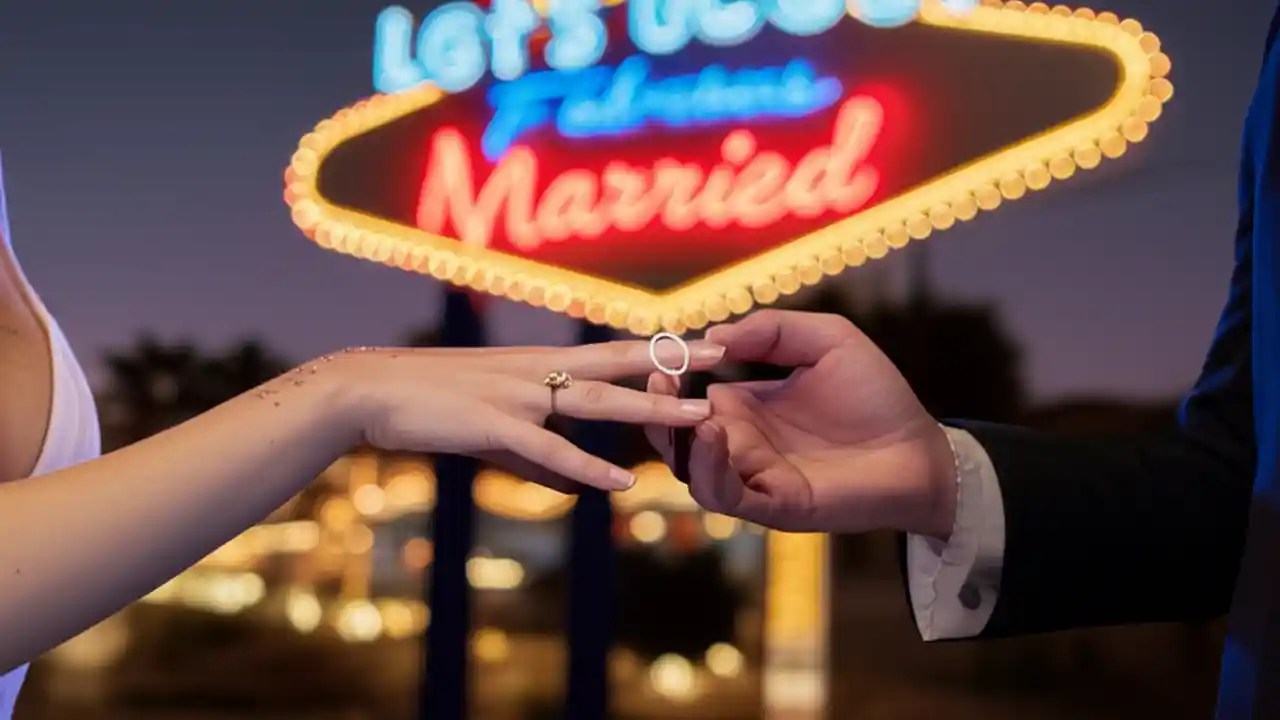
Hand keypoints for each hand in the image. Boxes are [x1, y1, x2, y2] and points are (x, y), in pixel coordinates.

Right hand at [326, 340, 724, 492]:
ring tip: (700, 416)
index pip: (612, 353)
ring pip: (598, 400)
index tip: (702, 345)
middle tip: (726, 353)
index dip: (659, 349)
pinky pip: (550, 448)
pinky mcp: (493, 425)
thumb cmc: (428, 406)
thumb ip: (536, 458)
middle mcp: (537, 371)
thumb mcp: (492, 431)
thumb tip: (573, 489)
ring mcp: (518, 395)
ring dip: (652, 408)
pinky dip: (587, 465)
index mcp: (538, 365)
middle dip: (675, 360)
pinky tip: (621, 480)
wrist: (368, 392)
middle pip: (620, 362)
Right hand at [646, 311, 956, 538]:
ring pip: (693, 469)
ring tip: (688, 412)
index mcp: (746, 405)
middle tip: (656, 381)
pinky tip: (713, 435)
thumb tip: (715, 334)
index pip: (687, 392)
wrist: (920, 450)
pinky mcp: (774, 503)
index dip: (668, 374)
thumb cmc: (877, 395)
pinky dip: (710, 469)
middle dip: (656, 410)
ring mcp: (754, 475)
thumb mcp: (827, 339)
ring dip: (679, 443)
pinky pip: (727, 494)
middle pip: (676, 436)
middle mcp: (742, 442)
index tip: (661, 352)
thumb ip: (773, 329)